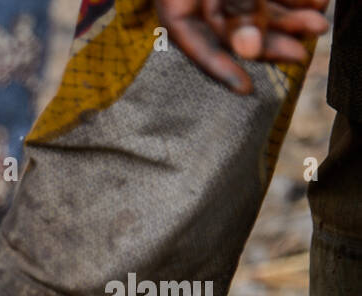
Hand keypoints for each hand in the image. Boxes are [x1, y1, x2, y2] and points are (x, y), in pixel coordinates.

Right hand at [155, 0, 328, 93]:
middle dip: (269, 41)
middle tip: (299, 53)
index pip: (194, 43)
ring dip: (289, 18)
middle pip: (234, 28)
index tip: (246, 89)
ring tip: (317, 24)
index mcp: (177, 4)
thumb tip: (249, 49)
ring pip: (257, 8)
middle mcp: (201, 0)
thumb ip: (235, 11)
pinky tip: (315, 1)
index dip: (219, 69)